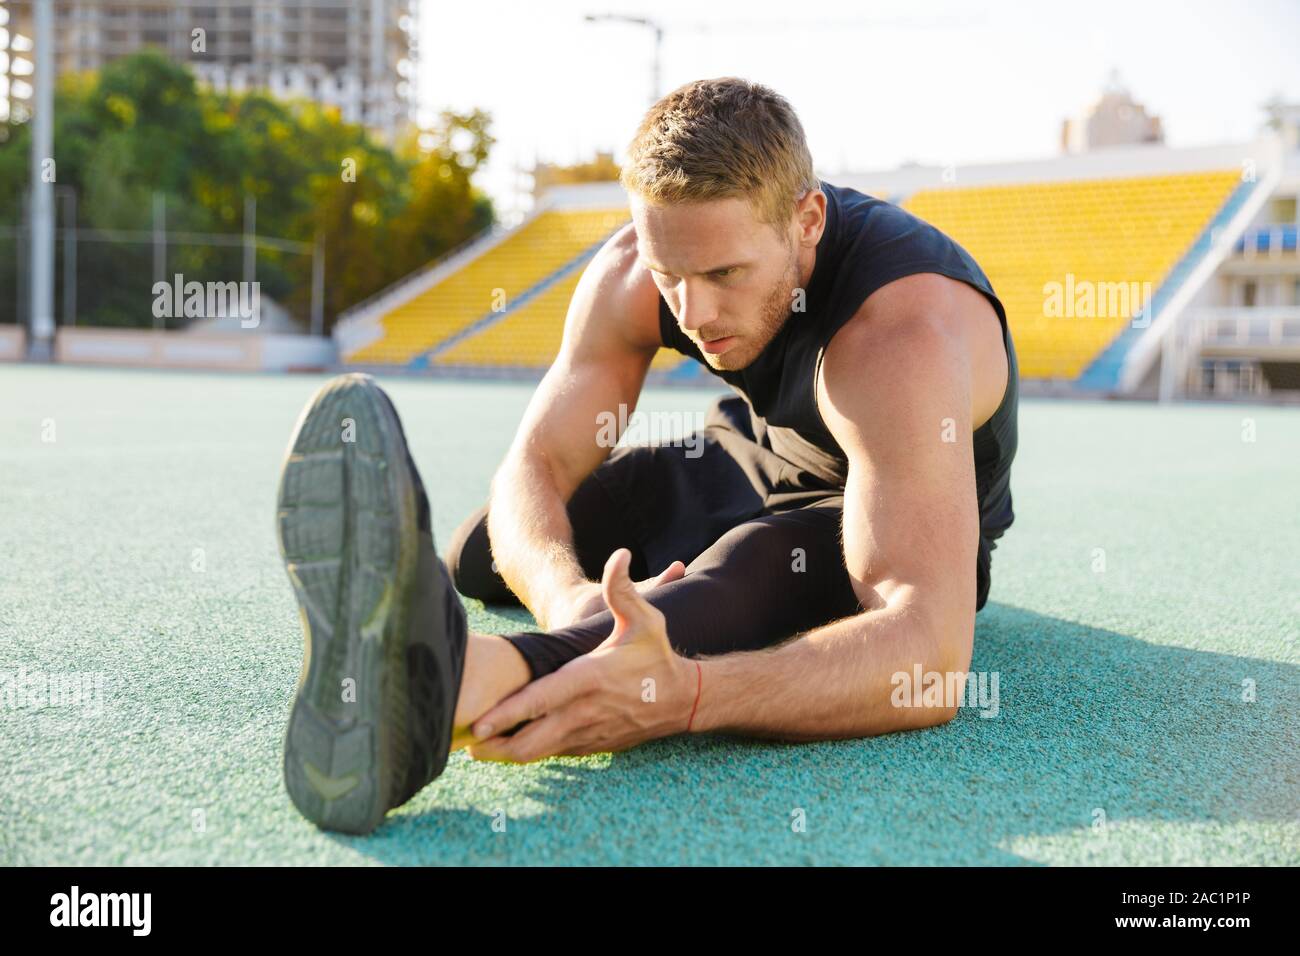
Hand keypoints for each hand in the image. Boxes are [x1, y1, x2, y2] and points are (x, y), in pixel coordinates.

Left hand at [468, 548, 695, 761]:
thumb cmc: (657, 656)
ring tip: (478, 751)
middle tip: (465, 745)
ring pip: (540, 753)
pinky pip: (555, 753)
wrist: (685, 699)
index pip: (540, 701)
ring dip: (508, 755)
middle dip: (496, 746)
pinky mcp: (592, 746)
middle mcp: (584, 711)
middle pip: (532, 740)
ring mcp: (588, 733)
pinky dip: (531, 753)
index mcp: (589, 679)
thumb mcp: (645, 619)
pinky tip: (511, 749)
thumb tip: (619, 554)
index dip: (507, 715)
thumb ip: (623, 588)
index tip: (479, 725)